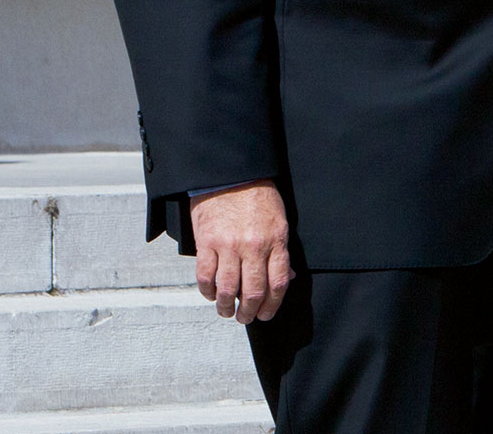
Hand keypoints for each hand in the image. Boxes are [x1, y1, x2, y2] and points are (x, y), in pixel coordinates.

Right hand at [188, 180, 292, 323]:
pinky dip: (208, 291)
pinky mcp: (206, 243)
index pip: (278, 283)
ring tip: (226, 311)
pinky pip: (206, 276)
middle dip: (249, 313)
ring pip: (227, 289)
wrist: (230, 174)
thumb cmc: (257, 196)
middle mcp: (253, 246)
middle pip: (253, 292)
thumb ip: (281, 251)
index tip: (266, 314)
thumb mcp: (279, 220)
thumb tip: (287, 278)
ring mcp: (228, 246)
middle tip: (245, 318)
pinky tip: (211, 294)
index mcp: (276, 240)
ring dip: (226, 307)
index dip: (273, 305)